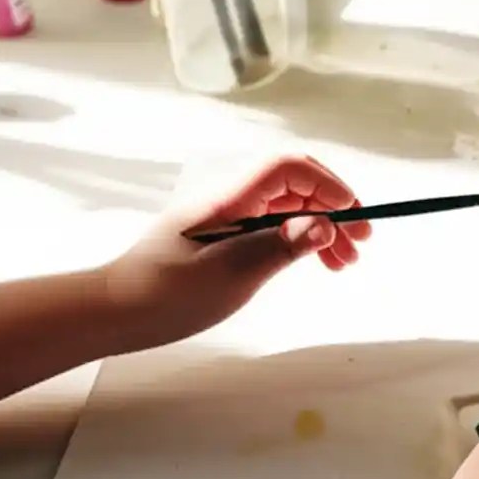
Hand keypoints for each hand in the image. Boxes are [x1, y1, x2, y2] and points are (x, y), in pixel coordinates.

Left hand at [102, 154, 371, 352]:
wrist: (117, 311)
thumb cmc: (169, 293)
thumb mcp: (233, 274)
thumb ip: (282, 245)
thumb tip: (326, 225)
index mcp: (229, 195)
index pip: (290, 168)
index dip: (329, 186)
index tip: (353, 218)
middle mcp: (231, 194)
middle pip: (296, 183)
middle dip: (335, 207)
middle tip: (361, 243)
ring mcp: (228, 211)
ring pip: (289, 203)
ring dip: (322, 225)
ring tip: (345, 261)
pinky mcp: (225, 230)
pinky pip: (274, 221)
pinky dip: (301, 236)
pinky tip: (315, 258)